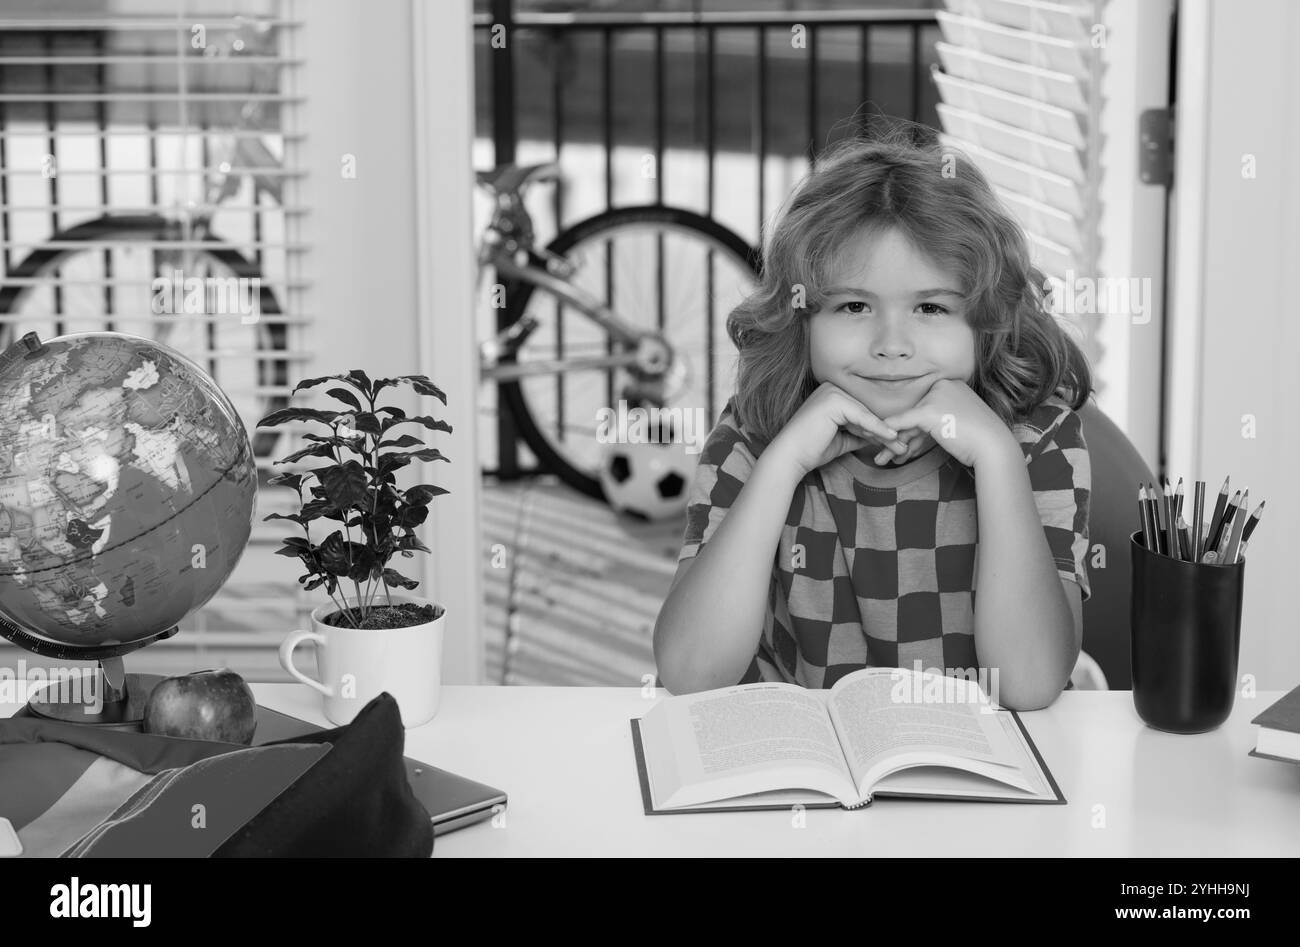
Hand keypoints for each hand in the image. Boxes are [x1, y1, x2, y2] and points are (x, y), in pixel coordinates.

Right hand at [768, 381, 911, 477]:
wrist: (790, 456)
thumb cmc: (811, 450)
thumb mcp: (842, 440)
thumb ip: (859, 434)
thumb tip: (879, 437)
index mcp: (832, 395)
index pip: (861, 413)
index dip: (879, 430)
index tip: (896, 444)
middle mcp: (832, 389)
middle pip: (866, 413)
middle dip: (885, 432)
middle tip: (904, 446)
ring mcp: (832, 392)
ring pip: (866, 415)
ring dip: (885, 433)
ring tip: (902, 446)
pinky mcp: (834, 400)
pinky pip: (861, 417)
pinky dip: (877, 429)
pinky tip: (891, 437)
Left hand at [874, 378, 1017, 468]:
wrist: (993, 446)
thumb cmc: (978, 439)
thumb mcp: (953, 424)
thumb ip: (931, 424)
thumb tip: (909, 432)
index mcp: (950, 385)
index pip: (925, 409)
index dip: (913, 432)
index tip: (904, 450)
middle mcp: (941, 386)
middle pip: (915, 416)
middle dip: (901, 439)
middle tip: (887, 455)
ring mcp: (934, 397)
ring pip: (908, 422)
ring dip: (894, 444)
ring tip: (882, 460)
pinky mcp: (928, 410)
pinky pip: (904, 423)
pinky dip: (892, 436)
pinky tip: (882, 449)